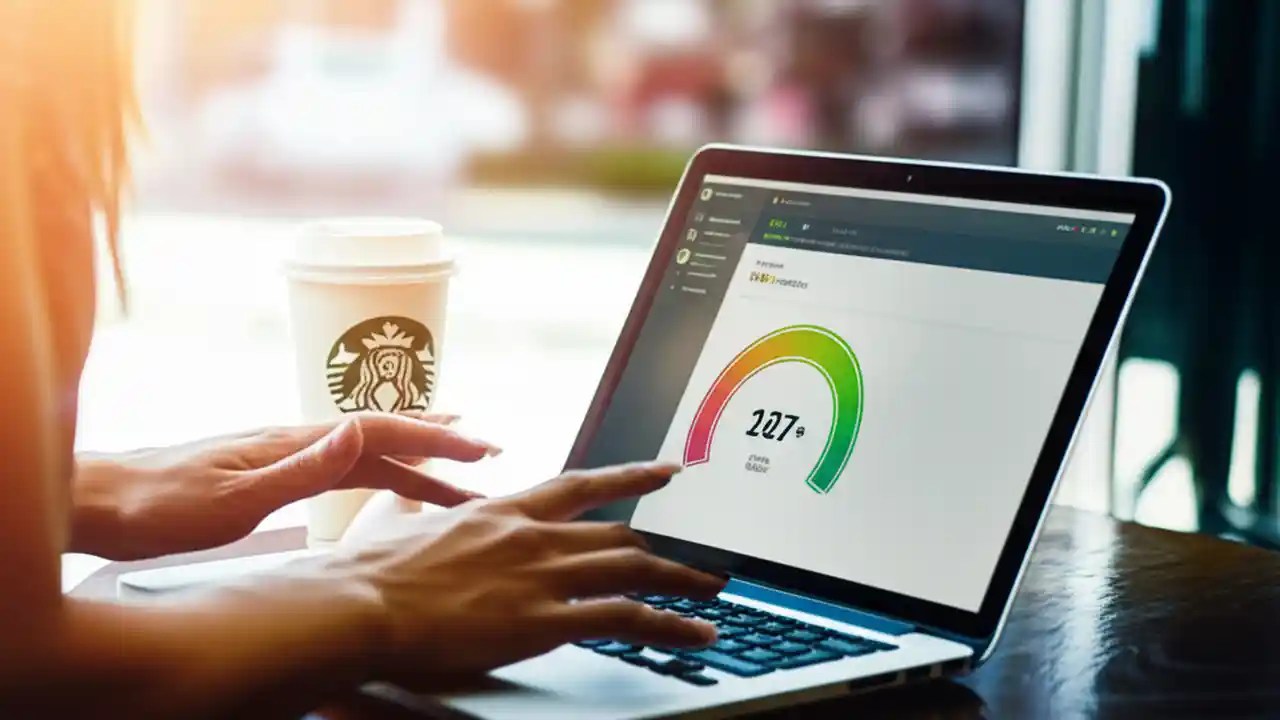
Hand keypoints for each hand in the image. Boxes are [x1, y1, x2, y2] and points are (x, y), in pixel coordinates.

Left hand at [71, 412, 499, 559]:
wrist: (103, 499)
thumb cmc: (159, 505)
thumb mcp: (233, 496)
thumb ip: (302, 468)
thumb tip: (360, 432)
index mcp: (295, 443)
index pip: (381, 431)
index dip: (435, 438)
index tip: (479, 447)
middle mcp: (297, 439)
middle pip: (383, 436)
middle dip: (439, 442)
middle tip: (488, 450)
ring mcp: (286, 452)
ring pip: (367, 452)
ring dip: (416, 458)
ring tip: (457, 461)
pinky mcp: (273, 469)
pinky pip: (345, 466)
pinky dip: (382, 468)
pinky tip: (388, 474)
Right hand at [323, 461, 724, 686]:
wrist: (359, 604)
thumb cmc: (369, 571)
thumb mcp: (395, 520)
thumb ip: (414, 505)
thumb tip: (404, 492)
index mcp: (504, 511)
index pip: (583, 484)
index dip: (631, 476)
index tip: (666, 470)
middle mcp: (534, 535)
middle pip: (620, 533)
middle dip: (665, 549)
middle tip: (697, 558)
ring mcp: (543, 574)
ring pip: (636, 567)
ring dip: (682, 582)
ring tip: (713, 594)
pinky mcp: (545, 618)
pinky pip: (627, 618)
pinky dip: (670, 625)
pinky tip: (694, 634)